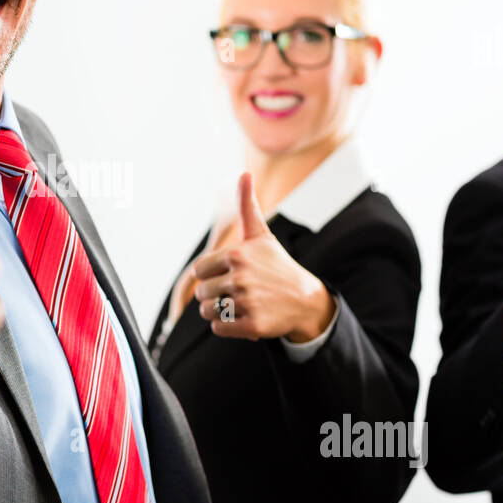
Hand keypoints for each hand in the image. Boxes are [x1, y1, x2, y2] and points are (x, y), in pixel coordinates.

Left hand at [191, 172, 335, 341]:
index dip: (210, 274)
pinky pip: (219, 328)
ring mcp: (247, 303)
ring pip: (208, 312)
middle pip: (202, 293)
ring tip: (239, 304)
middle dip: (214, 294)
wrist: (305, 300)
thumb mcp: (261, 235)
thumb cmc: (276, 265)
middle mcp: (241, 278)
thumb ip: (247, 206)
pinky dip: (227, 326)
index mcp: (237, 254)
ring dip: (219, 311)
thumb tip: (245, 173)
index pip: (198, 271)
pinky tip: (244, 316)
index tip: (227, 274)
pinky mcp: (253, 326)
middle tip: (236, 291)